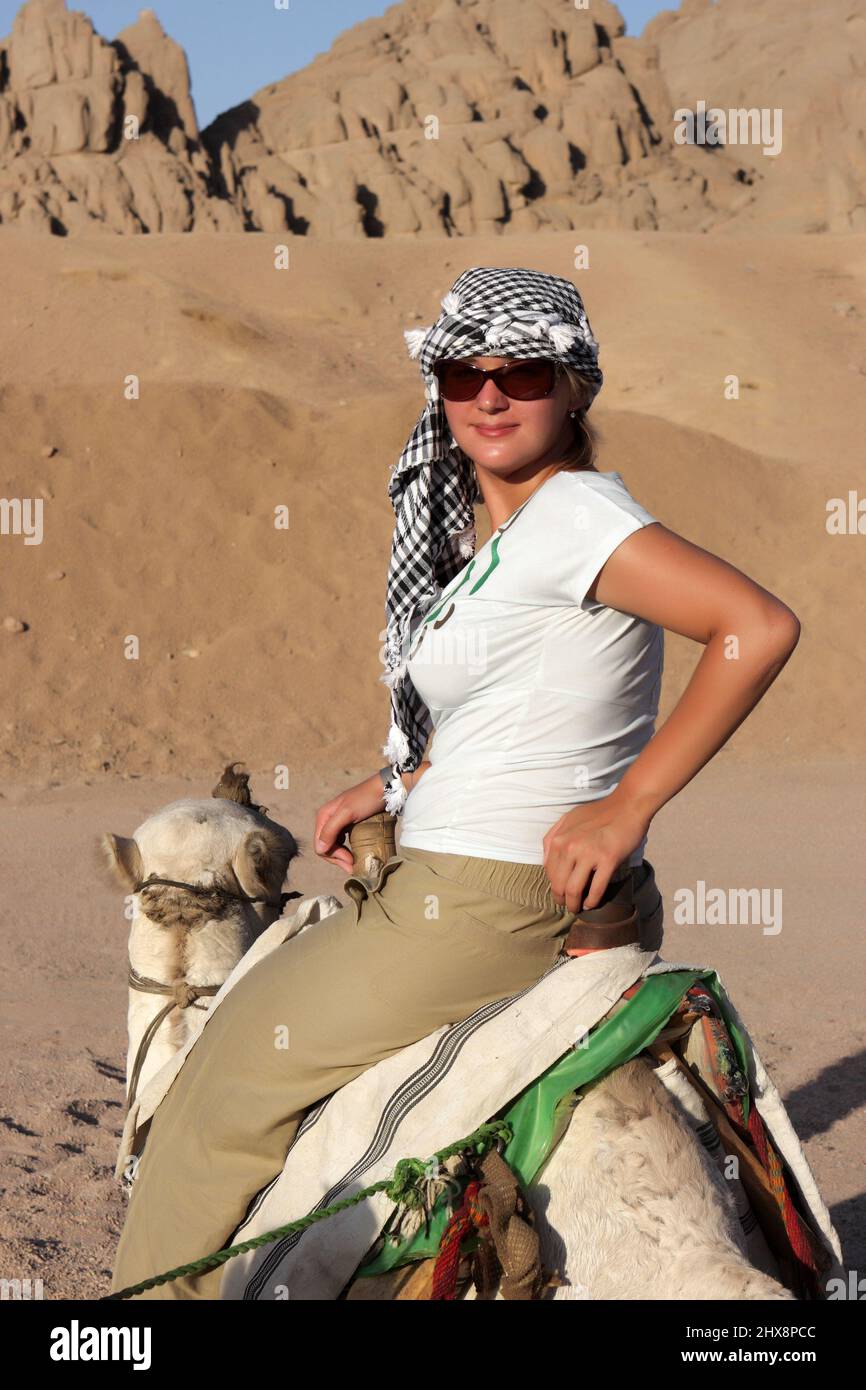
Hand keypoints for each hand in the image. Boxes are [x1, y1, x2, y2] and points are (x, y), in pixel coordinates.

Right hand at [313, 773, 385, 872]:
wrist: (384, 789)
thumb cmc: (366, 799)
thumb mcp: (347, 813)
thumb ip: (331, 830)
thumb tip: (320, 849)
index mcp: (324, 816)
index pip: (320, 846)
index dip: (333, 856)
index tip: (350, 861)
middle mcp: (328, 820)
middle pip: (326, 847)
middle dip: (338, 859)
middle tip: (353, 867)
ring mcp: (338, 822)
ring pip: (334, 846)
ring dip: (342, 857)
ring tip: (354, 863)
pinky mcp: (348, 824)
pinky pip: (342, 842)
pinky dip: (347, 850)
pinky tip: (355, 853)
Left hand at [542, 789, 651, 920]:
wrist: (627, 806)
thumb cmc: (600, 813)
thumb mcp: (569, 819)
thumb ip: (554, 836)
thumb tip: (546, 860)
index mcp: (559, 838)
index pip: (549, 872)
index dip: (554, 886)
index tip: (561, 892)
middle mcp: (570, 847)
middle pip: (559, 884)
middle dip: (562, 899)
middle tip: (567, 905)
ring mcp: (589, 854)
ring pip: (574, 890)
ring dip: (574, 904)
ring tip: (578, 908)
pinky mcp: (608, 860)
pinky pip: (596, 889)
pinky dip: (592, 901)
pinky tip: (592, 904)